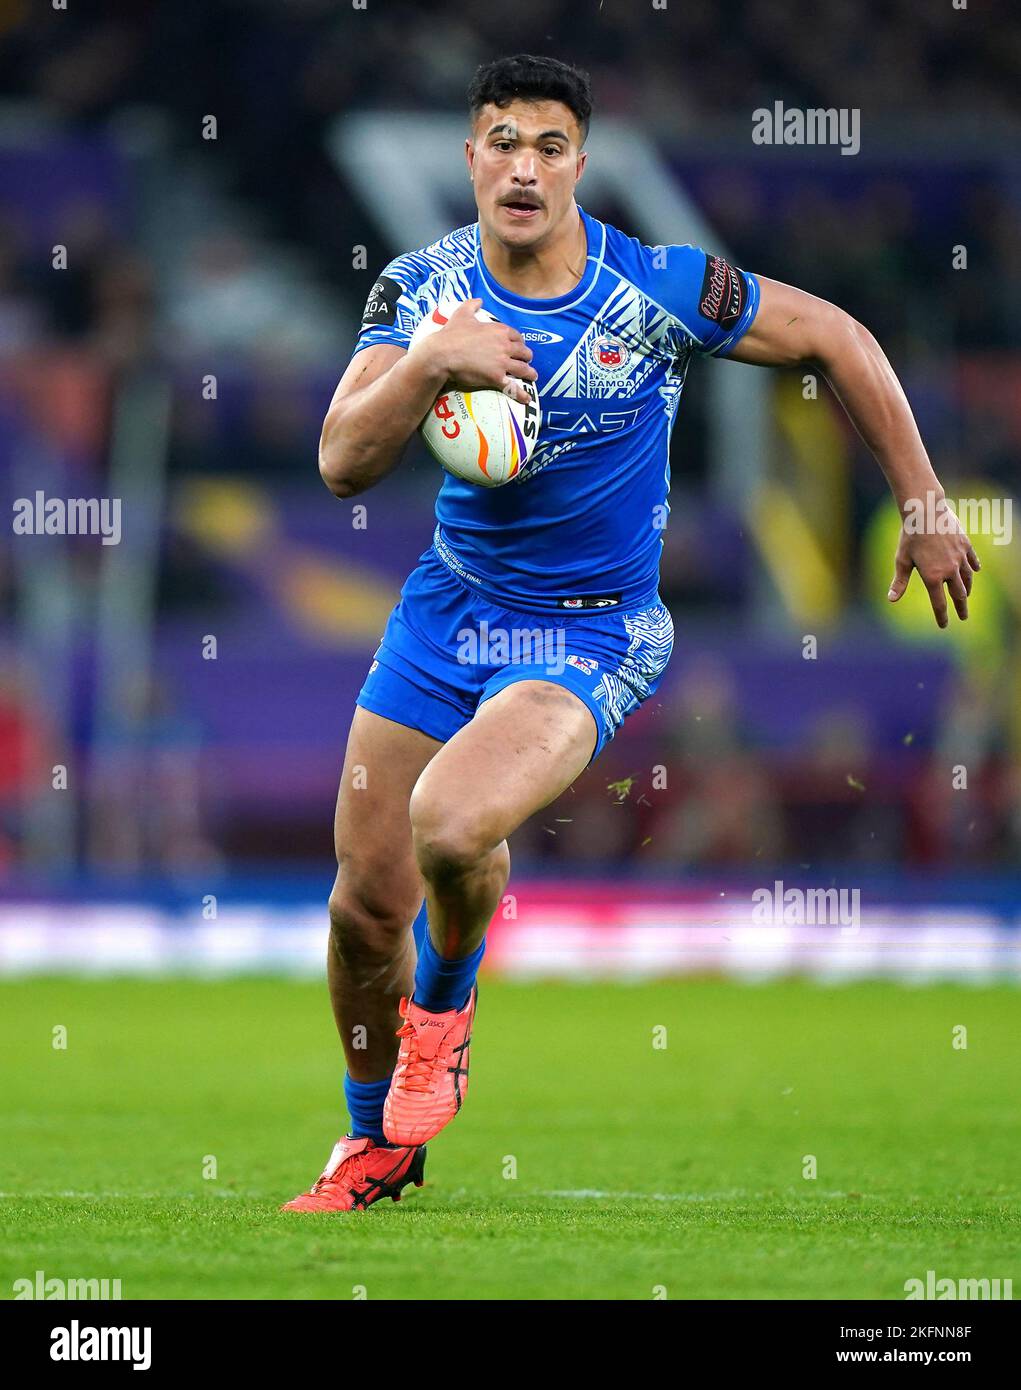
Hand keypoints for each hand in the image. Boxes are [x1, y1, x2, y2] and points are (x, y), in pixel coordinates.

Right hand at [417, 298, 537, 405]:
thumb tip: (478, 300)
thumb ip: (471, 305)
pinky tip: (527, 399)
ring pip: (523, 369)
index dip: (519, 341)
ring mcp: (502, 362)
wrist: (442, 354)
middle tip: (526, 360)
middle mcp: (504, 345)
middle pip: (523, 352)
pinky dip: (522, 394)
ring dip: (530, 373)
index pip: (517, 336)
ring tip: (532, 376)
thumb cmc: (451, 334)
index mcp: (499, 330)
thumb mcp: (461, 314)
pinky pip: (513, 387)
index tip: (518, 345)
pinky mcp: (496, 377)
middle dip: (526, 356)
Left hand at [888, 501, 980, 627]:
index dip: (942, 617)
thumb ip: (900, 582)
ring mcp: (960, 557)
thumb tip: (891, 600)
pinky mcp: (965, 545)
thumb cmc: (910, 536)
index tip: (944, 625)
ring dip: (967, 589)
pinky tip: (975, 571)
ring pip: (967, 578)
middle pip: (958, 595)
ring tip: (966, 596)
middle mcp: (949, 570)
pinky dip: (973, 567)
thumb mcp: (902, 560)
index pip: (939, 604)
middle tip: (963, 617)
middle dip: (961, 608)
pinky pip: (972, 560)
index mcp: (933, 577)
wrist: (925, 511)